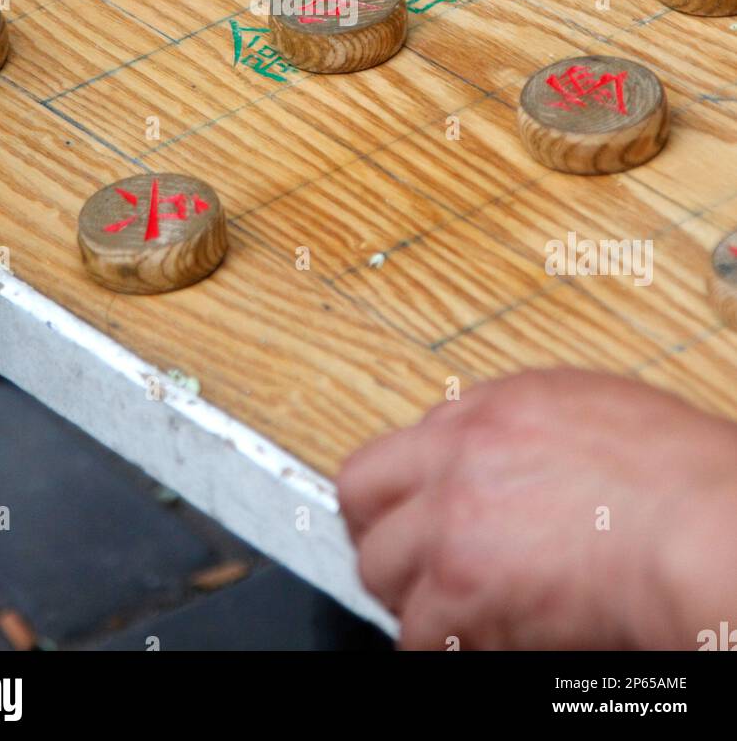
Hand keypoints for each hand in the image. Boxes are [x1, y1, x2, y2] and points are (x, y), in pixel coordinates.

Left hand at [339, 368, 736, 649]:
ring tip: (455, 616)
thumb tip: (497, 456)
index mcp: (485, 412)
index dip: (398, 495)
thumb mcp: (587, 410)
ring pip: (382, 574)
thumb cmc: (676, 475)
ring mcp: (451, 525)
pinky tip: (484, 642)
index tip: (410, 520)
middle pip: (363, 504)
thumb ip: (520, 431)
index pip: (393, 449)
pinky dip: (444, 646)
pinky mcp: (462, 591)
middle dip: (386, 541)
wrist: (695, 526)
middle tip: (414, 571)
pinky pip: (419, 636)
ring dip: (413, 600)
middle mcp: (454, 460)